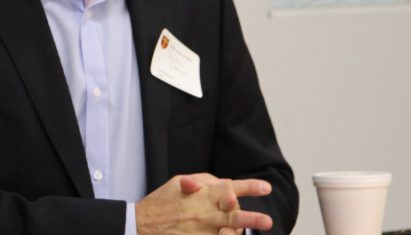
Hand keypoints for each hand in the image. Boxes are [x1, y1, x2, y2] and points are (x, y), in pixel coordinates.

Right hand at [136, 173, 272, 234]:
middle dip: (253, 219)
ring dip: (240, 234)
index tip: (266, 187)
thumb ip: (204, 181)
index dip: (250, 187)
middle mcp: (204, 214)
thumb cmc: (161, 202)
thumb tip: (225, 184)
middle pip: (234, 216)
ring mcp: (201, 232)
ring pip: (228, 233)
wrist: (141, 225)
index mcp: (202, 196)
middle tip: (268, 221)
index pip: (230, 188)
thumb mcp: (179, 182)